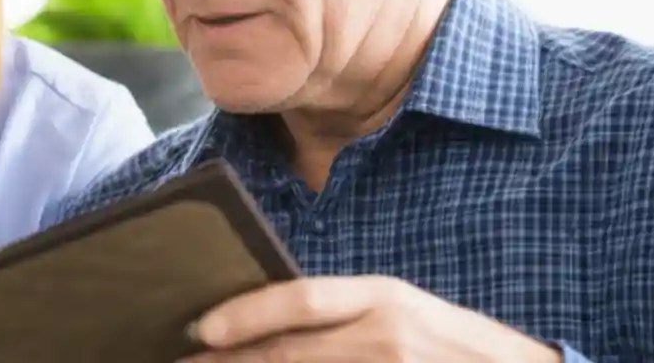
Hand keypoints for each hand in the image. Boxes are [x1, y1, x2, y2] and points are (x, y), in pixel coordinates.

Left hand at [179, 275, 560, 361]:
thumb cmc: (455, 345)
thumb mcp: (404, 311)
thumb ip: (344, 315)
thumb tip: (268, 323)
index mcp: (385, 297)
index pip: (299, 300)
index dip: (244, 315)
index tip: (198, 328)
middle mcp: (386, 336)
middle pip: (288, 351)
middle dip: (228, 361)